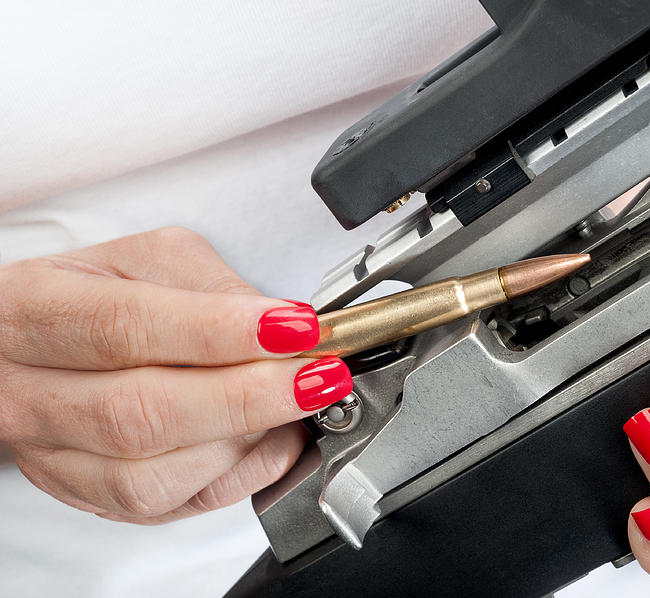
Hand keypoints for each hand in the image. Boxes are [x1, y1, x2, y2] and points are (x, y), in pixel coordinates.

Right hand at [0, 227, 351, 522]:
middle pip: (143, 413)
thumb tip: (280, 326)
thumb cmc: (90, 295)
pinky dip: (237, 476)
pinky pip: (170, 507)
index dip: (221, 332)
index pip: (129, 327)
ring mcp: (54, 456)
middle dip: (249, 397)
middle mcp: (30, 393)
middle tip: (317, 375)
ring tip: (298, 403)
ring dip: (246, 441)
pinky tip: (273, 438)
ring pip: (154, 476)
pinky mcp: (90, 496)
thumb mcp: (144, 259)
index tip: (294, 329)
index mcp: (35, 311)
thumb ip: (211, 286)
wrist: (30, 348)